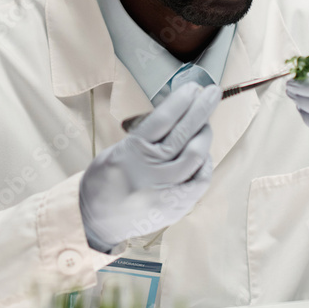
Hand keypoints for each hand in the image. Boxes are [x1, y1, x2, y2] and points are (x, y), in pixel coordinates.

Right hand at [79, 83, 220, 251]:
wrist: (96, 220)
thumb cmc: (106, 179)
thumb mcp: (117, 150)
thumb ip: (145, 136)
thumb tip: (176, 114)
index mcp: (130, 153)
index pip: (162, 120)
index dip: (180, 101)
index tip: (193, 87)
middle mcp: (148, 172)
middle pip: (182, 134)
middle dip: (201, 109)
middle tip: (212, 93)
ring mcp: (164, 191)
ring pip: (195, 156)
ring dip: (204, 134)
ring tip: (205, 124)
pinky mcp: (175, 207)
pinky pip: (200, 180)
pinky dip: (205, 163)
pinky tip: (203, 153)